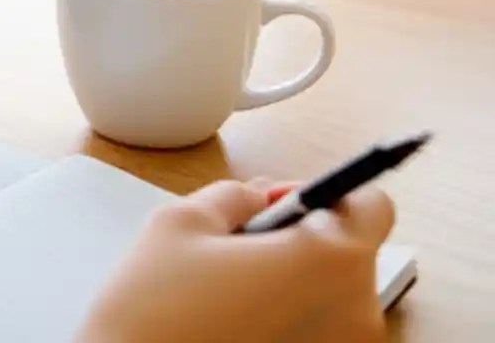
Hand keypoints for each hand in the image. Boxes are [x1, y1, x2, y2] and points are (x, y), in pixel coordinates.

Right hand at [74, 178, 394, 342]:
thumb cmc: (152, 315)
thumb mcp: (180, 224)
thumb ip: (232, 195)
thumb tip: (257, 197)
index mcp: (329, 261)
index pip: (371, 205)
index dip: (326, 195)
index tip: (284, 204)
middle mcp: (355, 314)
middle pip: (346, 254)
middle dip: (298, 244)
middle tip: (237, 253)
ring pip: (329, 298)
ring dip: (290, 287)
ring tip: (229, 296)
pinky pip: (316, 334)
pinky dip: (285, 324)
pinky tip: (234, 327)